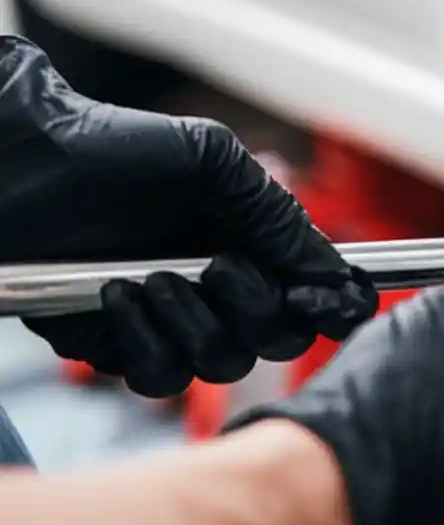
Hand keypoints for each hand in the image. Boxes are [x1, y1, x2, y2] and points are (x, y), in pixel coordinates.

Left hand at [0, 36, 377, 396]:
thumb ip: (277, 216)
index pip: (318, 297)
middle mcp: (222, 289)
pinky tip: (114, 294)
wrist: (22, 163)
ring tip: (152, 276)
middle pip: (279, 341)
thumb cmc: (110, 148)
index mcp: (253, 243)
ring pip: (222, 365)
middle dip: (255, 309)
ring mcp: (175, 321)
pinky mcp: (121, 347)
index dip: (331, 307)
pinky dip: (141, 338)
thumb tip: (332, 270)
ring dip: (194, 323)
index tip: (315, 299)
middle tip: (218, 267)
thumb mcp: (210, 161)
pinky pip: (158, 376)